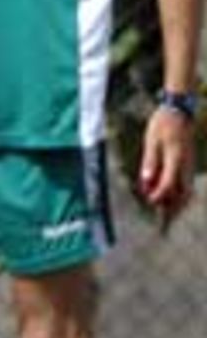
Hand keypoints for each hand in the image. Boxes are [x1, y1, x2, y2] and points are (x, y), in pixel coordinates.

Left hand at [138, 104, 196, 224]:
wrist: (180, 111)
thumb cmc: (163, 124)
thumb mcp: (151, 140)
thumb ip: (150, 161)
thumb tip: (147, 182)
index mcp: (175, 158)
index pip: (168, 183)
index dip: (158, 195)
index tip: (149, 200)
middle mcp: (185, 165)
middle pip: (182, 194)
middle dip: (172, 210)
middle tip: (163, 226)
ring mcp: (189, 166)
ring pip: (186, 192)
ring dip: (177, 206)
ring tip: (167, 219)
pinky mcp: (189, 165)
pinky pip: (186, 186)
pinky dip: (179, 197)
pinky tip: (170, 201)